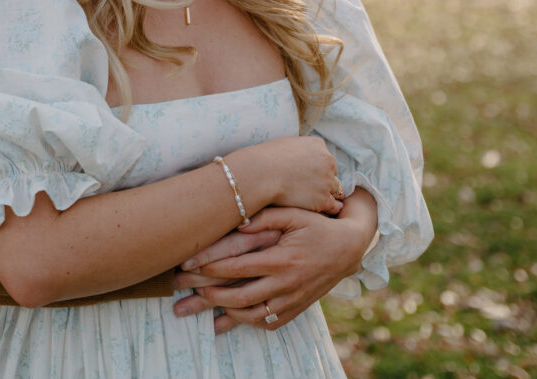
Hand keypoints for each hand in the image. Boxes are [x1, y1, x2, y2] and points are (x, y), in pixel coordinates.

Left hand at [172, 192, 378, 333]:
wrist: (349, 247)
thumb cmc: (317, 225)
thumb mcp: (293, 214)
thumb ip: (264, 217)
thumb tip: (236, 223)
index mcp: (282, 258)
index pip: (238, 266)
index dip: (210, 266)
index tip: (188, 264)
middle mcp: (286, 283)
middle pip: (240, 296)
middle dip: (209, 294)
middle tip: (187, 290)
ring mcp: (292, 299)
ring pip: (252, 315)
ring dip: (225, 312)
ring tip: (202, 305)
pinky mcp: (297, 308)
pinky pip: (268, 322)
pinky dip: (247, 322)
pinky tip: (229, 319)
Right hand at [233, 136, 342, 214]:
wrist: (261, 174)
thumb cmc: (267, 158)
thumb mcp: (286, 144)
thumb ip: (300, 150)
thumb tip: (300, 157)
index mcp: (318, 145)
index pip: (325, 158)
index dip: (317, 168)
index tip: (307, 175)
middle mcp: (327, 161)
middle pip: (332, 173)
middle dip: (324, 180)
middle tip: (309, 188)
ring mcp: (327, 181)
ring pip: (335, 190)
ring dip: (327, 194)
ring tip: (314, 200)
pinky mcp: (323, 199)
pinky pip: (334, 206)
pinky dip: (329, 208)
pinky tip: (321, 210)